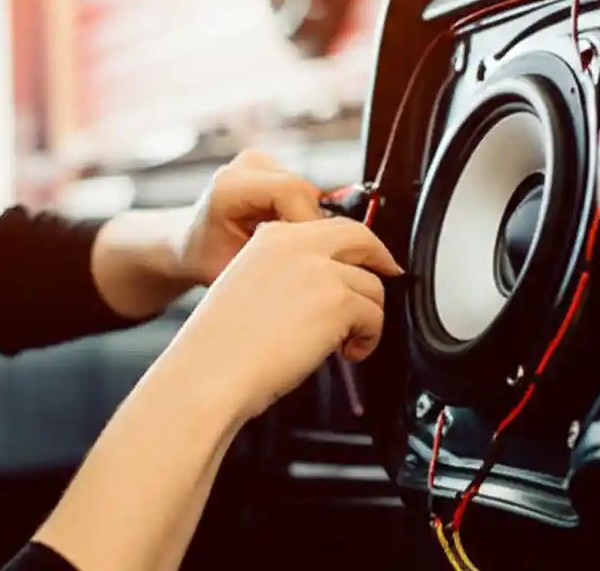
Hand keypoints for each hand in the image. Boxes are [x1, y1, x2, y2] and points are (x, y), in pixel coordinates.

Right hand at [168, 217, 403, 419]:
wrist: (212, 372)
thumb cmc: (221, 346)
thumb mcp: (248, 287)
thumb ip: (287, 275)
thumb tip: (326, 287)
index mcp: (271, 238)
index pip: (328, 227)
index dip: (354, 247)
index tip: (365, 261)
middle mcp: (297, 245)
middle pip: (361, 238)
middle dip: (380, 260)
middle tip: (388, 279)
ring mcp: (320, 270)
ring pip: (372, 286)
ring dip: (366, 316)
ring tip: (345, 342)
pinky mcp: (338, 300)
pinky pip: (374, 316)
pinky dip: (368, 338)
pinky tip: (347, 353)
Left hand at [175, 150, 324, 285]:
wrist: (188, 243)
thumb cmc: (206, 260)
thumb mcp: (235, 270)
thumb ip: (271, 259)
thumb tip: (310, 258)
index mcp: (228, 186)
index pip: (290, 190)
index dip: (308, 222)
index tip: (308, 253)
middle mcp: (244, 165)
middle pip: (304, 190)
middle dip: (310, 226)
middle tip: (299, 255)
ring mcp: (259, 162)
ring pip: (309, 192)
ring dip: (307, 221)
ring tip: (285, 245)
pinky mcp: (272, 166)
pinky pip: (304, 193)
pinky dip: (301, 215)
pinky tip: (282, 230)